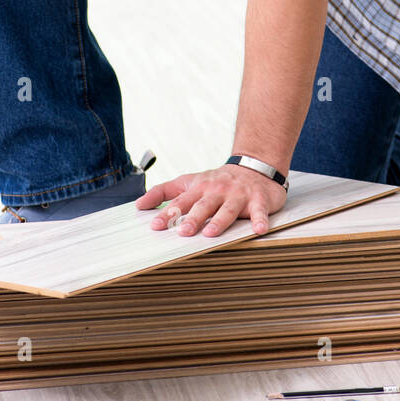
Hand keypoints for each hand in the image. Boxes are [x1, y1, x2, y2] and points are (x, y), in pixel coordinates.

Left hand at [136, 164, 287, 239]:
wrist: (254, 167)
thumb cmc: (218, 181)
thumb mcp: (189, 181)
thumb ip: (164, 192)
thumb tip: (139, 204)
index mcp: (200, 188)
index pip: (181, 201)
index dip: (168, 213)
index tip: (156, 226)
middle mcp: (217, 191)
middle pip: (203, 206)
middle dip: (193, 218)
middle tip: (182, 232)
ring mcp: (238, 195)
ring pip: (228, 209)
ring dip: (219, 221)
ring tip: (210, 233)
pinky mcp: (259, 200)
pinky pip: (260, 211)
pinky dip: (260, 220)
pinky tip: (259, 229)